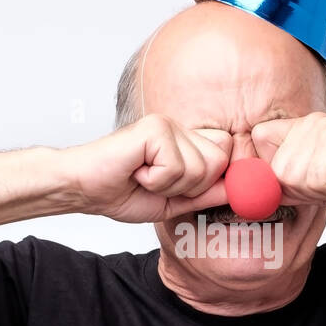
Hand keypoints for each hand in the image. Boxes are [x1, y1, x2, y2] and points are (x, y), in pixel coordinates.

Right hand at [70, 115, 232, 222]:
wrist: (84, 189)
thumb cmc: (121, 192)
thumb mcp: (175, 201)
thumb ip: (207, 193)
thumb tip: (242, 189)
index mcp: (186, 142)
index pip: (225, 156)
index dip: (208, 181)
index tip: (180, 190)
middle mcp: (180, 128)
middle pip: (219, 162)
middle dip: (190, 186)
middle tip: (157, 182)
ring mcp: (167, 125)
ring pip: (200, 168)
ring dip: (169, 185)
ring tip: (143, 176)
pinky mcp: (154, 128)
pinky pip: (176, 167)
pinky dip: (155, 180)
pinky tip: (135, 171)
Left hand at [250, 113, 325, 210]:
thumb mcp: (319, 183)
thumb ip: (291, 182)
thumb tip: (260, 193)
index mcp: (303, 127)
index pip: (259, 138)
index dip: (270, 167)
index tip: (298, 181)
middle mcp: (310, 123)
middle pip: (276, 170)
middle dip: (302, 189)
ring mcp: (323, 130)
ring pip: (294, 177)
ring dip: (321, 191)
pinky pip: (317, 179)